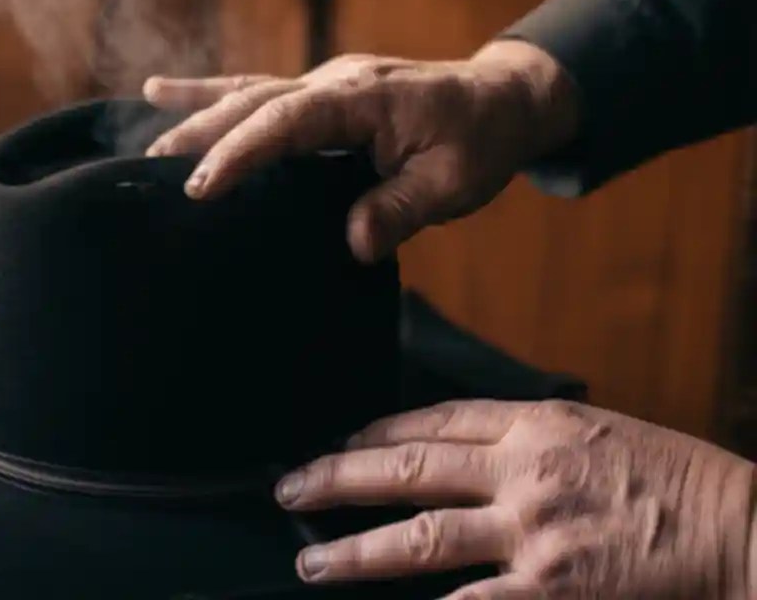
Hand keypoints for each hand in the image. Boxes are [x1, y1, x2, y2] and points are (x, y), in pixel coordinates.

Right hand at [142, 41, 578, 262]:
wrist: (502, 98)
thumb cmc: (480, 140)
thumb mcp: (454, 183)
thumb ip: (401, 208)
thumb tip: (355, 242)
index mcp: (364, 99)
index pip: (288, 121)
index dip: (242, 151)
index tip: (203, 185)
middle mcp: (335, 82)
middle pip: (254, 102)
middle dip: (200, 134)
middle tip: (153, 169)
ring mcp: (324, 82)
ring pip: (247, 93)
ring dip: (195, 115)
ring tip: (146, 140)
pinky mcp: (318, 94)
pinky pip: (256, 90)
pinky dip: (208, 93)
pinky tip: (160, 93)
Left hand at [273, 400, 755, 598]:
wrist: (749, 532)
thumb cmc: (683, 486)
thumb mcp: (603, 435)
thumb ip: (532, 442)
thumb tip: (468, 457)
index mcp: (541, 425)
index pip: (437, 419)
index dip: (379, 432)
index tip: (342, 443)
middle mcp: (526, 472)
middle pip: (408, 468)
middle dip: (338, 478)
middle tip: (290, 486)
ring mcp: (534, 533)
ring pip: (420, 539)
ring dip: (355, 552)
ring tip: (311, 560)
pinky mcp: (550, 590)